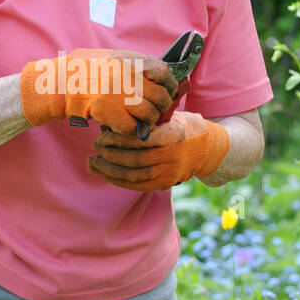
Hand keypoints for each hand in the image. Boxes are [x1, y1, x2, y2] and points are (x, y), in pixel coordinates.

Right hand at [20, 49, 177, 133]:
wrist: (63, 81)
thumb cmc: (89, 69)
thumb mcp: (114, 57)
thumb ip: (138, 64)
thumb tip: (163, 74)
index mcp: (131, 61)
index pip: (164, 74)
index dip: (170, 86)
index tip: (168, 93)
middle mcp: (128, 76)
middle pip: (160, 97)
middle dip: (161, 107)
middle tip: (155, 111)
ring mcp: (119, 94)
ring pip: (149, 114)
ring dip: (148, 121)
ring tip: (142, 121)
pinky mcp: (108, 111)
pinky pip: (132, 127)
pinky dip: (132, 130)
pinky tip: (126, 126)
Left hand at [87, 111, 229, 191]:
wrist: (207, 150)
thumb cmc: (183, 127)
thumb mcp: (171, 115)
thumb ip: (148, 117)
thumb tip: (117, 114)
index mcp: (172, 135)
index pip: (140, 139)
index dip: (118, 139)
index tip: (102, 134)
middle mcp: (171, 156)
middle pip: (134, 159)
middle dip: (110, 154)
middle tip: (94, 146)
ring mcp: (168, 173)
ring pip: (133, 175)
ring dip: (109, 170)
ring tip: (92, 162)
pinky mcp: (164, 184)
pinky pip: (136, 186)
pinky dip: (117, 180)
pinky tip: (103, 173)